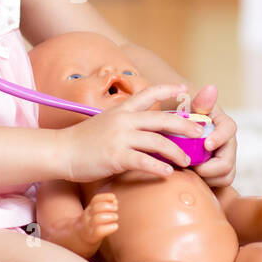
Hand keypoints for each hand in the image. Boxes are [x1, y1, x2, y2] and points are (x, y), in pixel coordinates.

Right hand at [56, 83, 203, 183]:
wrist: (61, 151)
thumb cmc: (83, 141)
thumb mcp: (105, 123)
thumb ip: (125, 123)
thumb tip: (145, 128)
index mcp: (121, 110)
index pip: (149, 93)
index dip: (168, 89)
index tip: (184, 88)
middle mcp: (123, 120)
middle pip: (163, 119)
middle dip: (185, 126)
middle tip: (200, 133)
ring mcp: (120, 138)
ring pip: (158, 142)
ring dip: (176, 152)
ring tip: (187, 162)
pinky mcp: (116, 156)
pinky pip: (144, 162)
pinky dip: (159, 168)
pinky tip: (168, 173)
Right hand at [76, 192, 118, 246]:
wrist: (80, 238)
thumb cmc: (93, 223)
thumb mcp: (96, 212)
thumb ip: (106, 205)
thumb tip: (115, 201)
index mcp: (90, 209)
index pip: (95, 200)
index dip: (105, 197)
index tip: (114, 197)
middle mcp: (88, 216)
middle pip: (96, 208)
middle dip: (108, 206)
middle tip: (116, 208)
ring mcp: (89, 227)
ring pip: (97, 219)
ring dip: (110, 216)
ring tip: (116, 217)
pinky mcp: (92, 236)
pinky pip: (99, 231)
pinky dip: (109, 228)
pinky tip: (115, 226)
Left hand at [186, 84, 235, 189]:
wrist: (176, 132)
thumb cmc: (182, 117)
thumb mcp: (188, 106)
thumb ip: (200, 100)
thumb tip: (211, 87)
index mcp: (222, 123)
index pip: (229, 128)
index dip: (219, 137)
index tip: (206, 144)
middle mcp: (227, 142)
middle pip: (228, 161)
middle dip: (210, 167)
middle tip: (189, 165)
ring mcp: (225, 158)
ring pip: (225, 175)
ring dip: (205, 175)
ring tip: (187, 169)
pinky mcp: (220, 172)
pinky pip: (218, 183)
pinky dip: (205, 181)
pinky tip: (190, 175)